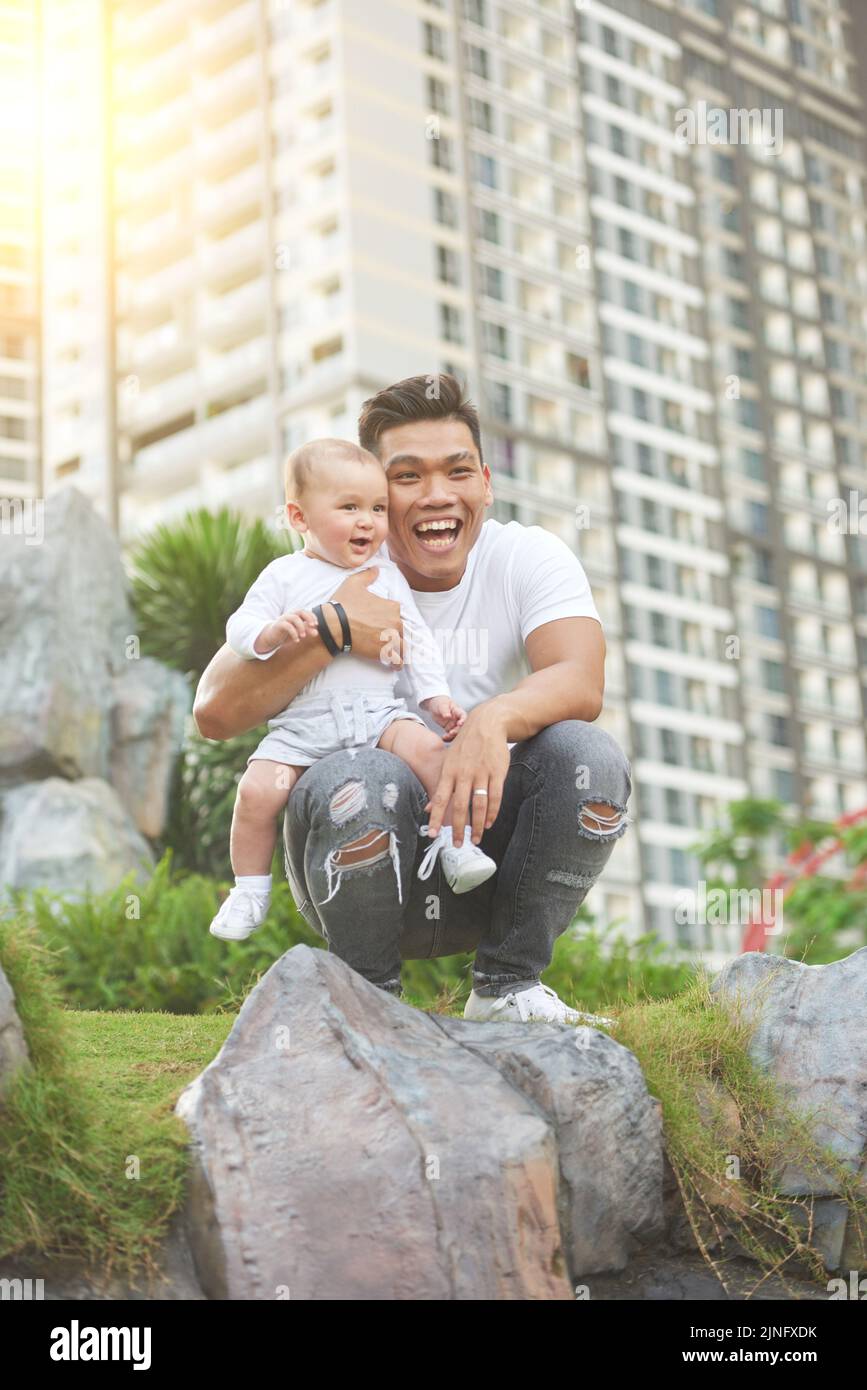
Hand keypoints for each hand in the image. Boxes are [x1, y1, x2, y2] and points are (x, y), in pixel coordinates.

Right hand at [254, 610, 317, 654]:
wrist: (270, 637)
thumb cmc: (286, 633)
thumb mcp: (298, 632)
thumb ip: (307, 631)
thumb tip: (317, 633)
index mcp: (295, 615)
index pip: (305, 611)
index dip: (312, 616)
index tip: (316, 625)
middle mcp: (289, 615)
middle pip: (300, 611)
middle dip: (308, 617)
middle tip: (312, 626)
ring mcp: (283, 619)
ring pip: (294, 618)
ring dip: (301, 627)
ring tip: (303, 636)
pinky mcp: (278, 625)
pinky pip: (287, 626)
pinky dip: (294, 633)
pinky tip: (297, 640)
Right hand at [330, 568, 403, 664]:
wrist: (335, 626)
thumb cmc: (343, 604)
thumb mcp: (354, 583)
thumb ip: (367, 575)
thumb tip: (376, 569)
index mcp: (392, 606)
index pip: (398, 614)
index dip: (391, 619)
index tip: (383, 624)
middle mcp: (396, 622)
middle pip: (401, 630)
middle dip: (394, 634)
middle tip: (384, 639)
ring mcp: (392, 638)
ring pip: (402, 646)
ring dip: (399, 649)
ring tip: (393, 653)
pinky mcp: (385, 652)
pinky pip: (398, 660)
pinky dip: (397, 663)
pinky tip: (394, 665)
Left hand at [420, 696, 466, 738]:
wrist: (434, 705)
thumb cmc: (440, 702)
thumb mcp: (442, 705)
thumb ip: (445, 710)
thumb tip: (448, 716)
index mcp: (458, 711)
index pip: (463, 716)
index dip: (463, 720)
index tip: (460, 724)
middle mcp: (457, 719)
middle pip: (461, 726)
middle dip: (457, 731)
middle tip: (451, 733)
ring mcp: (453, 724)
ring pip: (456, 732)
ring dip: (452, 736)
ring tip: (445, 737)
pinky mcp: (449, 728)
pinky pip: (450, 735)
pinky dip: (448, 738)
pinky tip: (443, 738)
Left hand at [424, 703, 510, 844]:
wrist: (487, 723)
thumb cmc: (465, 746)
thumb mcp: (448, 762)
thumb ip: (441, 786)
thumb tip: (429, 808)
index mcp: (449, 771)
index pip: (440, 798)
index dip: (435, 817)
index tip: (431, 834)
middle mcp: (464, 773)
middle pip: (459, 806)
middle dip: (457, 828)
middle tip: (457, 844)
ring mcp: (482, 773)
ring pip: (479, 805)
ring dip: (478, 825)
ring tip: (476, 839)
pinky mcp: (498, 772)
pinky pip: (496, 797)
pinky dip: (492, 813)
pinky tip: (489, 823)